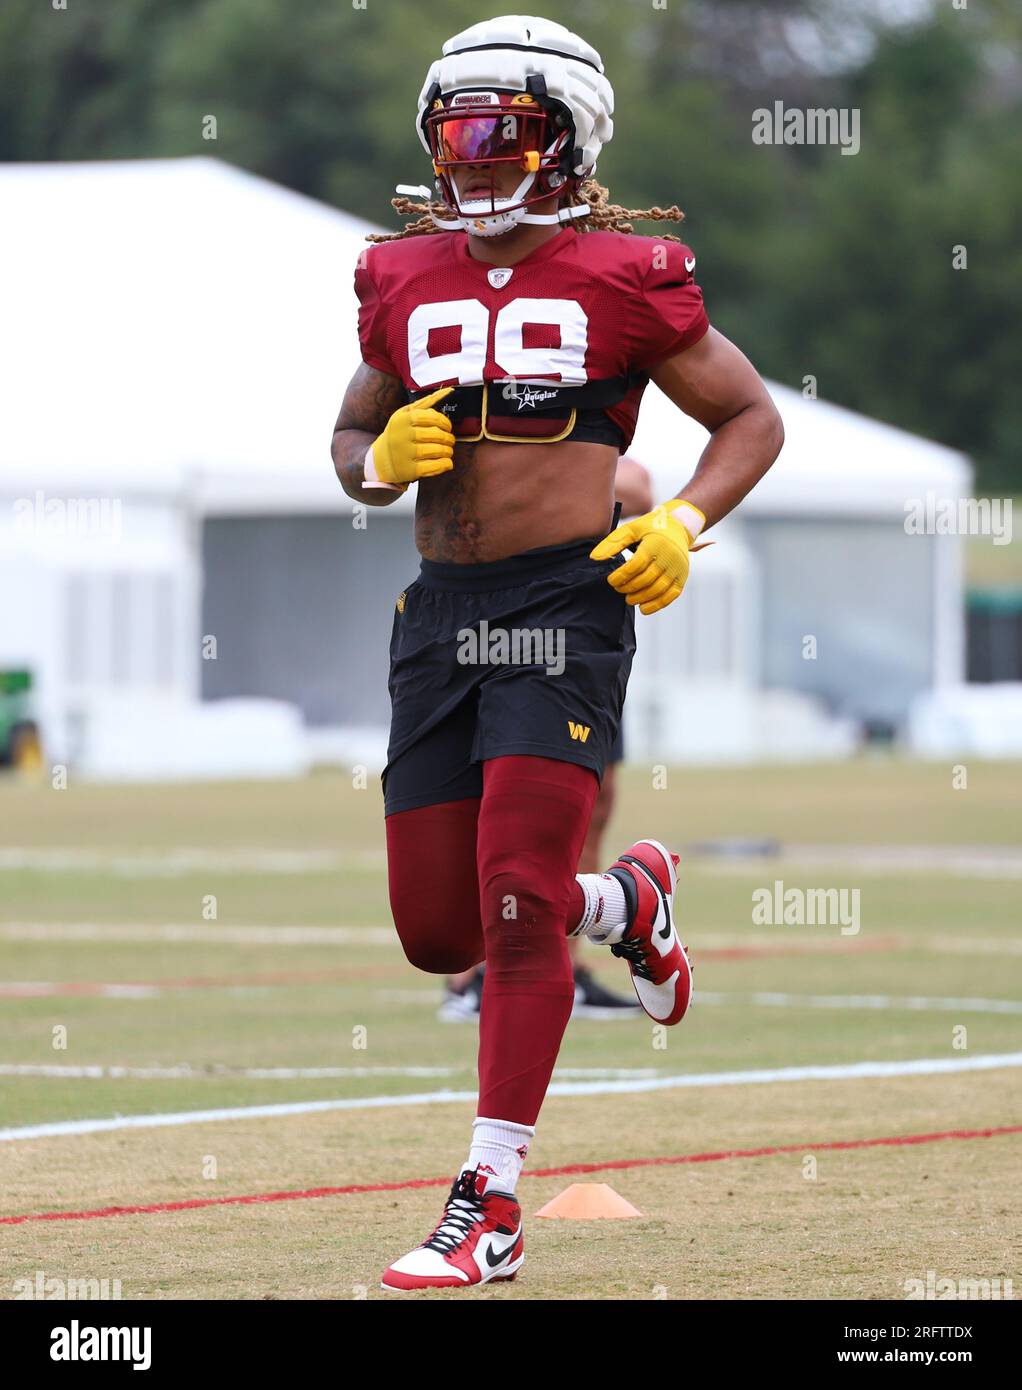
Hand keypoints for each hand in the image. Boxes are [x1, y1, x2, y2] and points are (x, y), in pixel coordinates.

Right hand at [365, 386, 454, 487]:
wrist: (379, 460)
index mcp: (403, 419)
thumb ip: (426, 403)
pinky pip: (434, 466)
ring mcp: (405, 454)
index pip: (433, 417)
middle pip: (437, 435)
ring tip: (448, 451)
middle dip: (449, 438)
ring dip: (448, 451)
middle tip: (450, 441)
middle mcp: (402, 436)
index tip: (448, 428)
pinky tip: (446, 462)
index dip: (445, 423)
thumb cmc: (398, 434)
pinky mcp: (409, 470)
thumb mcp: (405, 415)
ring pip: (438, 450)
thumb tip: (448, 391)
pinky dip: (445, 464)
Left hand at [589, 498, 706, 613]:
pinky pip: (670, 596)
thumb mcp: (631, 529)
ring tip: (628, 599)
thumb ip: (612, 543)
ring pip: (658, 589)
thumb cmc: (650, 528)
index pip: (636, 564)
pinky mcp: (682, 578)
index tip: (611, 580)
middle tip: (618, 589)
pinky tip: (643, 607)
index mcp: (655, 543)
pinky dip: (656, 605)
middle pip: (646, 579)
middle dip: (628, 587)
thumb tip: (594, 558)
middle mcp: (669, 556)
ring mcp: (677, 568)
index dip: (621, 575)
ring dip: (640, 598)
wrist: (679, 527)